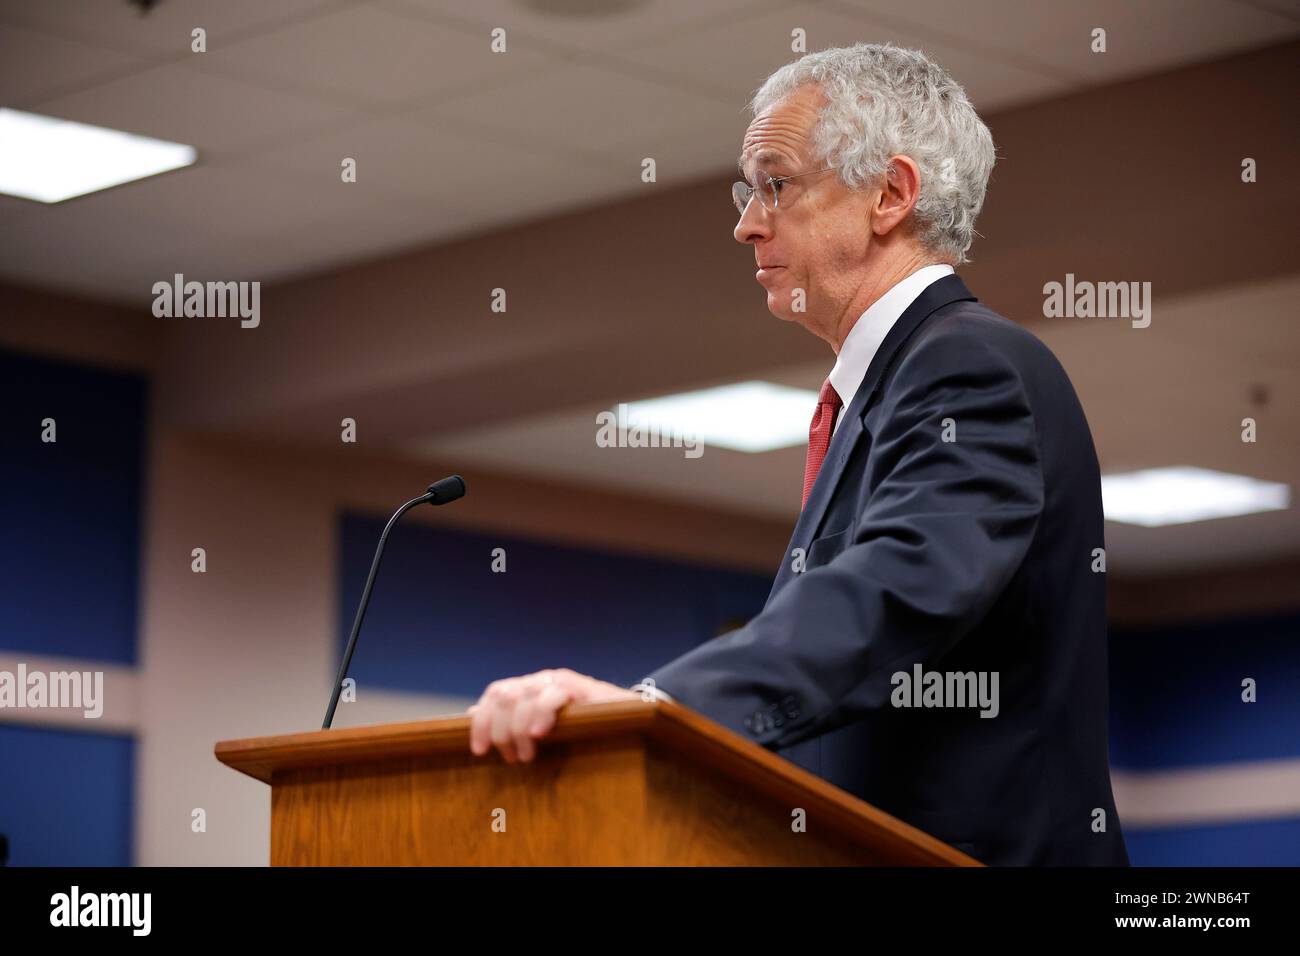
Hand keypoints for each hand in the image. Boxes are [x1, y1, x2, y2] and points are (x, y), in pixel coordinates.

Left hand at [467, 668, 638, 762]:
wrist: (624, 713)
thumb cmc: (578, 722)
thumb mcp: (539, 722)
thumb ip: (507, 717)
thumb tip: (469, 716)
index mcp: (526, 687)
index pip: (494, 695)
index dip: (481, 722)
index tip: (479, 751)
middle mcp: (539, 679)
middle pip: (505, 696)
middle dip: (500, 730)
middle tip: (511, 757)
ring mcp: (559, 680)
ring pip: (524, 696)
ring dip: (519, 728)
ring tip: (527, 755)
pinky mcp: (580, 687)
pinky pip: (554, 695)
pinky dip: (542, 714)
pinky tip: (540, 734)